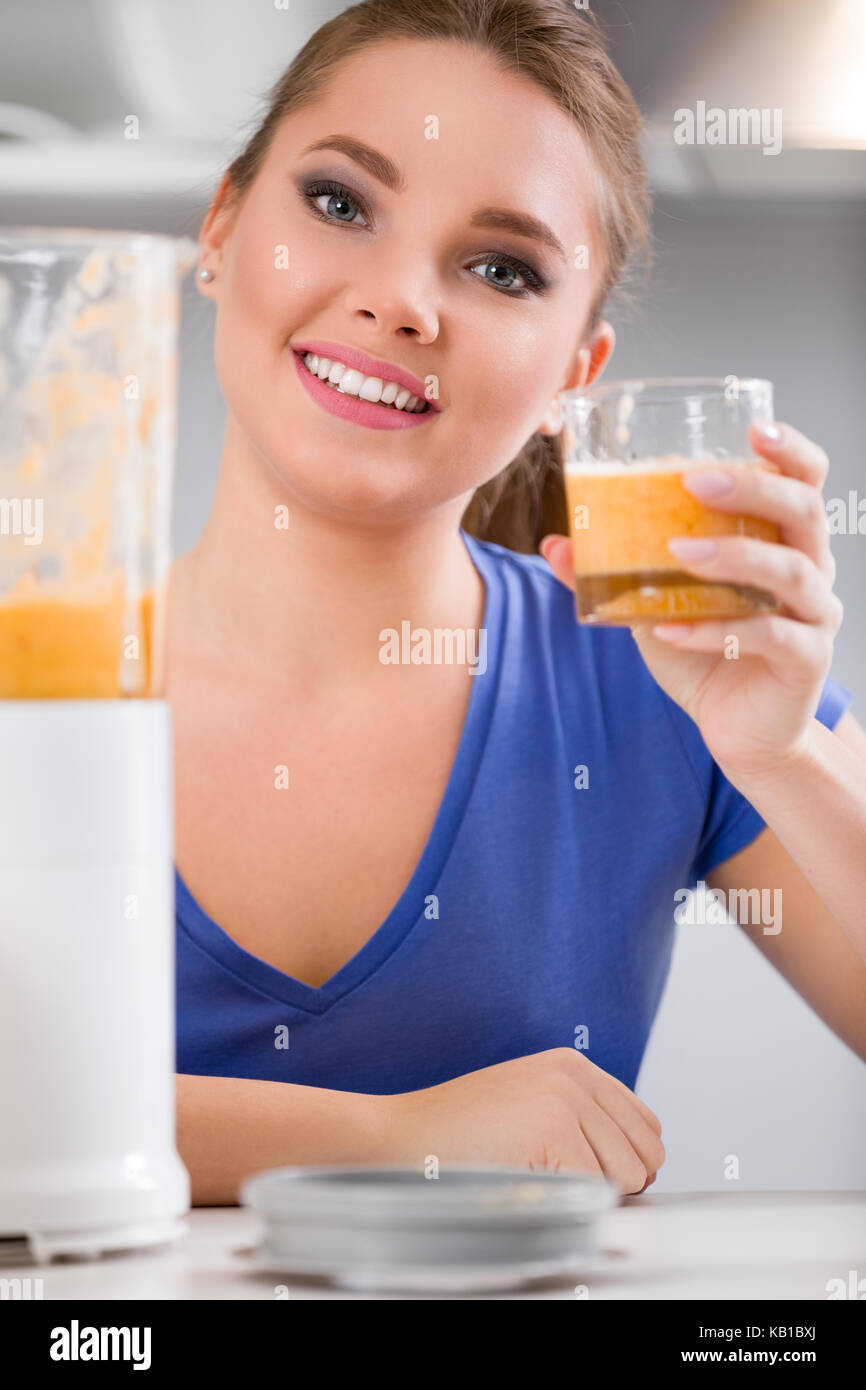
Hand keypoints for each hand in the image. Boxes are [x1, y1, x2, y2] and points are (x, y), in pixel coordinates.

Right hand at [386, 1047, 664, 1193]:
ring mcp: (565, 1098)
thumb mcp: (530, 1108)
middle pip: (646, 1151)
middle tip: (561, 1180)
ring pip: (629, 1174)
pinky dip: (569, 1200)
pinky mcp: (553, 1129)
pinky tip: (527, 1180)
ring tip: (537, 1176)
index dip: (629, 1160)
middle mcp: (574, 1075)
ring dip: (590, 1192)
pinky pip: (596, 1188)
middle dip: (616, 1180)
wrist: (399, 1138)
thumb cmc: (457, 1135)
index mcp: (572, 1066)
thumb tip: (642, 1168)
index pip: (646, 1123)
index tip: (593, 1173)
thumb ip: (585, 1123)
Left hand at [541, 422, 843, 781]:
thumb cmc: (706, 655)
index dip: (789, 448)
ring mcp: (813, 616)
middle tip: (695, 481)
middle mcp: (810, 569)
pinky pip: (768, 636)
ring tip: (677, 552)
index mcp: (783, 541)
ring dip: (732, 556)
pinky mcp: (805, 661)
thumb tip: (556, 543)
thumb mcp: (653, 608)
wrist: (738, 731)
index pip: (804, 480)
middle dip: (752, 488)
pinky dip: (714, 629)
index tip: (752, 426)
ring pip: (790, 570)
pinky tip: (669, 630)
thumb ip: (613, 574)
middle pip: (803, 510)